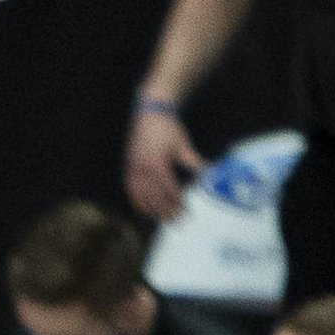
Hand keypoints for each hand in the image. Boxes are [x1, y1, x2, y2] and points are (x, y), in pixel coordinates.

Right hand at [125, 104, 203, 221]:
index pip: (168, 189)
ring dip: (152, 210)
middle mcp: (143, 170)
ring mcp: (133, 171)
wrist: (149, 113)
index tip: (185, 211)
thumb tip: (206, 174)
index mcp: (157, 164)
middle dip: (166, 210)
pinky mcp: (128, 169)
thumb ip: (192, 161)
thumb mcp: (182, 144)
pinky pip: (131, 191)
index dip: (176, 202)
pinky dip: (138, 202)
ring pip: (142, 197)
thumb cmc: (167, 128)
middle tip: (176, 221)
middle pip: (155, 197)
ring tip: (162, 219)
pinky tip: (145, 210)